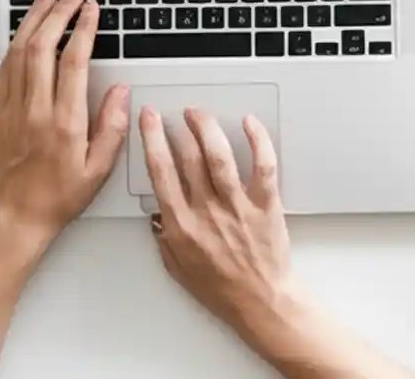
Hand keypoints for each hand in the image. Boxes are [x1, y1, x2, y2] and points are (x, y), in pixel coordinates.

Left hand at [0, 0, 129, 250]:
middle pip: (42, 46)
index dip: (83, 29)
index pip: (73, 61)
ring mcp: (12, 108)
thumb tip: (120, 92)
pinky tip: (26, 28)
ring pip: (19, 51)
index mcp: (63, 122)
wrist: (15, 216)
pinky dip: (17, 41)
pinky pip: (5, 66)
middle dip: (59, 13)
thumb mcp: (98, 170)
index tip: (92, 9)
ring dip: (34, 19)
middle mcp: (34, 109)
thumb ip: (112, 127)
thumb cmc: (58, 197)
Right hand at [139, 106, 293, 334]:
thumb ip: (164, 236)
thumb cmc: (222, 289)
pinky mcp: (266, 205)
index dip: (152, 139)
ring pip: (219, 156)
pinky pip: (263, 165)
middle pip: (188, 158)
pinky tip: (249, 123)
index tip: (149, 120)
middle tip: (173, 113)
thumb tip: (158, 211)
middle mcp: (207, 212)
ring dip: (207, 128)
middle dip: (177, 128)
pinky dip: (257, 140)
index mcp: (182, 225)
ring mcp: (238, 206)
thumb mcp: (177, 268)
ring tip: (199, 114)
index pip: (161, 172)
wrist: (260, 301)